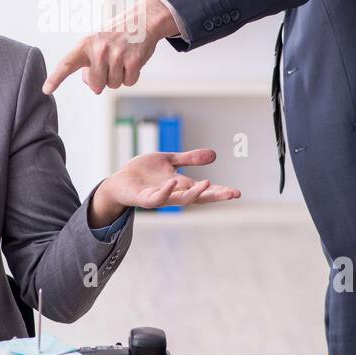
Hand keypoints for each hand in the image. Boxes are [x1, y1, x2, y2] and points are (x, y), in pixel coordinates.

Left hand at [42, 0, 178, 94]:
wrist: (142, 20)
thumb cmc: (116, 35)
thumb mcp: (96, 43)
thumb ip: (88, 63)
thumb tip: (93, 85)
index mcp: (85, 45)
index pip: (67, 64)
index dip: (56, 78)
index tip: (46, 89)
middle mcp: (99, 49)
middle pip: (96, 85)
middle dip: (104, 80)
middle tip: (111, 62)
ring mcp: (116, 55)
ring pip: (114, 85)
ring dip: (119, 76)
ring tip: (123, 58)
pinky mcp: (133, 61)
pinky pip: (128, 82)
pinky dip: (132, 76)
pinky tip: (132, 60)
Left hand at [90, 148, 240, 223]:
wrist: (119, 181)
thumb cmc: (143, 173)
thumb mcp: (169, 161)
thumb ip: (190, 159)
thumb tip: (214, 154)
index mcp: (181, 185)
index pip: (204, 190)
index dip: (220, 191)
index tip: (237, 192)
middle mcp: (174, 193)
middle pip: (198, 197)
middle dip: (215, 195)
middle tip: (233, 194)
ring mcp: (160, 197)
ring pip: (180, 200)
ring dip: (194, 193)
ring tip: (208, 183)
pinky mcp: (145, 199)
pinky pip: (157, 198)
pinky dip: (165, 191)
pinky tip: (173, 182)